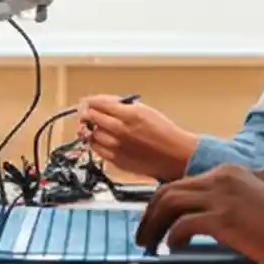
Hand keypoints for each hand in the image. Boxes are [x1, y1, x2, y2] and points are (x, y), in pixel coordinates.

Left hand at [77, 96, 197, 181]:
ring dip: (91, 129)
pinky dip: (96, 143)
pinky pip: (97, 150)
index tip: (88, 102)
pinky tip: (102, 140)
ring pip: (91, 134)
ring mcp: (117, 147)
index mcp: (129, 114)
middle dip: (88, 114)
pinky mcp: (117, 161)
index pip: (98, 104)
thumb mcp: (146, 111)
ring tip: (96, 127)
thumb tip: (105, 104)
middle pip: (91, 118)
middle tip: (87, 113)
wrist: (176, 155)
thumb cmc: (165, 133)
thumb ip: (123, 107)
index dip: (90, 102)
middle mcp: (120, 130)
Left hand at [135, 165, 263, 263]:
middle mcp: (221, 178)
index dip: (161, 204)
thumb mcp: (249, 203)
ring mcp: (222, 195)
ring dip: (154, 225)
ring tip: (148, 245)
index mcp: (227, 173)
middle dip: (149, 214)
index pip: (181, 184)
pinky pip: (184, 224)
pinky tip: (172, 248)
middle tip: (142, 236)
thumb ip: (224, 205)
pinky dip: (173, 237)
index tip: (153, 222)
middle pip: (168, 190)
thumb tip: (196, 223)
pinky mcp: (223, 217)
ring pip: (170, 203)